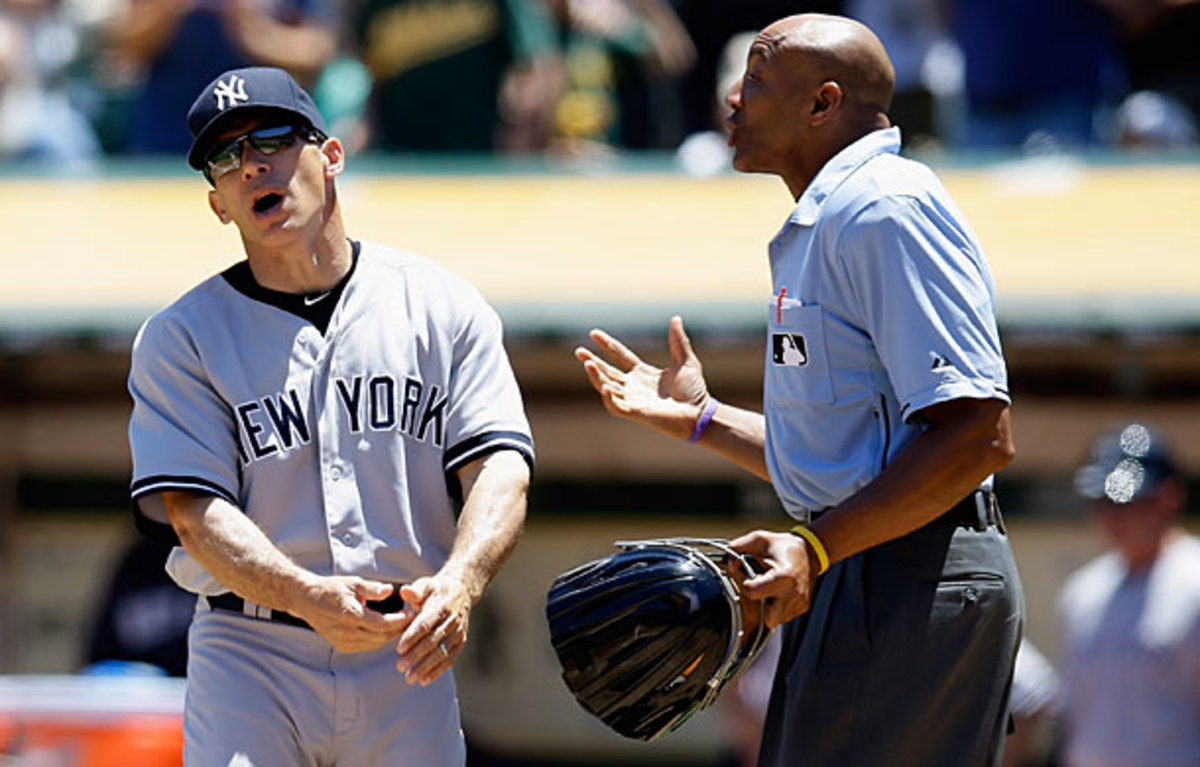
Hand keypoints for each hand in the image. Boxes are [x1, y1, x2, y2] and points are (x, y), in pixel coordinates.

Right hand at [293, 576, 412, 652]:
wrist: (306, 600)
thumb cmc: (331, 588)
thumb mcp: (353, 583)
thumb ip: (372, 589)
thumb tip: (390, 590)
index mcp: (350, 615)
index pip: (382, 624)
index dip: (400, 621)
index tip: (412, 613)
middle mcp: (347, 632)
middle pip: (381, 637)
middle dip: (399, 629)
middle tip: (412, 619)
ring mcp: (343, 642)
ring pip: (375, 644)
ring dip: (390, 635)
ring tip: (402, 624)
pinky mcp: (342, 646)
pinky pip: (366, 646)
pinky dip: (379, 639)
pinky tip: (387, 630)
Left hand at [394, 574, 472, 685]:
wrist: (462, 591)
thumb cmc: (437, 590)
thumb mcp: (426, 585)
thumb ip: (415, 591)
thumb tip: (405, 592)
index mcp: (442, 606)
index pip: (426, 624)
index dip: (412, 637)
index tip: (399, 648)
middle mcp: (453, 621)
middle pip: (433, 641)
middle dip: (416, 655)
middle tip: (400, 666)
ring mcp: (458, 633)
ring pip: (442, 653)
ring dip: (425, 667)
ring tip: (409, 678)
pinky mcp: (461, 643)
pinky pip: (450, 659)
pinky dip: (438, 671)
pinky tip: (424, 680)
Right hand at [574, 315, 708, 439]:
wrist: (700, 413)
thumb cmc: (694, 391)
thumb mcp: (686, 361)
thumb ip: (678, 342)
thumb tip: (675, 318)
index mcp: (643, 373)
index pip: (619, 356)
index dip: (606, 345)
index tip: (593, 333)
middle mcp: (634, 386)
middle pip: (607, 372)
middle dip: (592, 362)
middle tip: (579, 351)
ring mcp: (633, 400)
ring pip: (606, 387)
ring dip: (596, 377)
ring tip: (588, 364)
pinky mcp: (636, 413)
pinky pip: (616, 406)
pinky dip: (609, 397)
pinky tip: (607, 386)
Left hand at [729, 530, 818, 627]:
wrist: (811, 552)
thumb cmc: (785, 546)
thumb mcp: (760, 539)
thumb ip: (739, 546)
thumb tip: (727, 561)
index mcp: (783, 577)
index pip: (753, 593)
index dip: (745, 585)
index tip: (747, 576)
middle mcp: (794, 594)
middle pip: (766, 617)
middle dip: (758, 606)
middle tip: (759, 589)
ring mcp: (800, 603)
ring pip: (774, 620)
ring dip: (767, 609)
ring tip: (768, 590)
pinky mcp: (802, 608)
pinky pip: (783, 617)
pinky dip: (776, 608)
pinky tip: (776, 593)